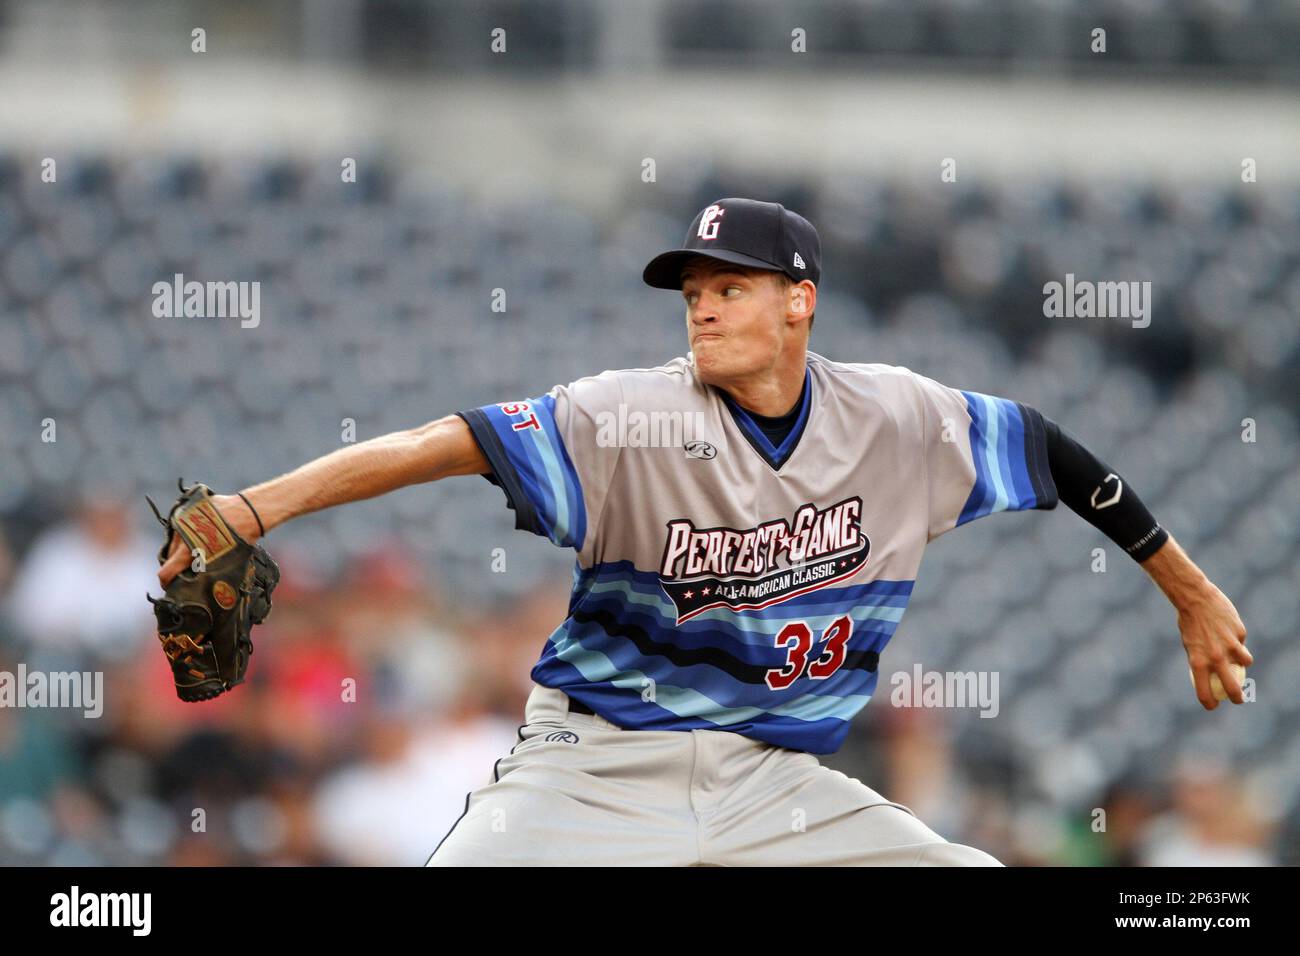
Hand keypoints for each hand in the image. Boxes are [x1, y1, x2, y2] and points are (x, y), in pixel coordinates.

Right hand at [157, 493, 261, 588]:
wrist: (247, 511)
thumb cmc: (240, 539)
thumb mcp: (222, 563)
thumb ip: (203, 573)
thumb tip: (196, 582)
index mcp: (187, 551)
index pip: (165, 572)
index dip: (167, 582)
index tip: (170, 586)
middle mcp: (180, 535)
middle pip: (169, 556)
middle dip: (177, 565)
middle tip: (189, 568)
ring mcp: (181, 520)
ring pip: (174, 541)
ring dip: (181, 548)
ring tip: (198, 550)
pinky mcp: (186, 510)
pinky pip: (180, 527)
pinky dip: (186, 534)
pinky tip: (200, 536)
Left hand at [1177, 581, 1251, 709]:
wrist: (1195, 598)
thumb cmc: (1189, 621)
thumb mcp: (1190, 644)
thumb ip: (1201, 658)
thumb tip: (1209, 674)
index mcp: (1198, 662)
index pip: (1204, 692)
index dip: (1209, 702)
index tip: (1212, 705)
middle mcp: (1216, 657)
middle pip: (1233, 687)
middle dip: (1237, 698)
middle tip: (1238, 700)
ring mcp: (1230, 645)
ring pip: (1246, 662)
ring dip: (1243, 661)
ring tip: (1238, 655)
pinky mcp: (1240, 633)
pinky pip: (1243, 642)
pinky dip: (1239, 640)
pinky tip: (1230, 630)